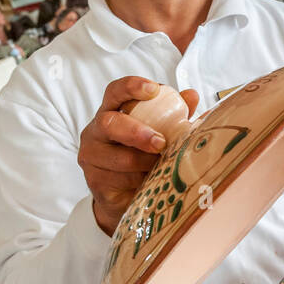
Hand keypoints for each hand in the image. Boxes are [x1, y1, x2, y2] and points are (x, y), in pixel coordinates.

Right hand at [78, 77, 199, 236]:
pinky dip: (141, 180)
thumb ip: (173, 115)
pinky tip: (150, 181)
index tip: (153, 90)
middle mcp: (96, 131)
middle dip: (137, 132)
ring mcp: (92, 156)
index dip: (131, 87)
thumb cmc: (142, 157)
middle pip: (109, 123)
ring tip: (161, 166)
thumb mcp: (160, 133)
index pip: (115, 92)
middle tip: (160, 142)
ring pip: (119, 157)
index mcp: (111, 112)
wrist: (125, 196)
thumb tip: (192, 95)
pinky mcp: (94, 181)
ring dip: (145, 162)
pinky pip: (120, 180)